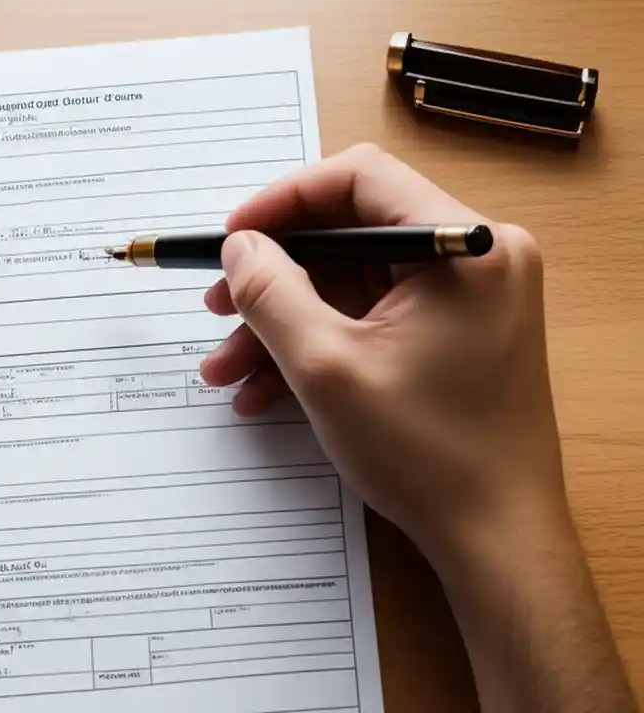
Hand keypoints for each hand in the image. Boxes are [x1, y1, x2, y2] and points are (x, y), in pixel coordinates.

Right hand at [200, 144, 638, 711]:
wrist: (495, 537)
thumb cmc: (427, 453)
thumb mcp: (326, 367)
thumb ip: (273, 293)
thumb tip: (238, 246)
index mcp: (464, 246)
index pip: (360, 177)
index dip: (282, 200)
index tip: (230, 240)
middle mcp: (476, 257)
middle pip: (351, 232)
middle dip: (274, 273)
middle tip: (217, 305)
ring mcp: (469, 297)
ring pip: (352, 281)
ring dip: (283, 319)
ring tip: (225, 367)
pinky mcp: (456, 333)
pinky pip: (371, 316)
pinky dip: (318, 343)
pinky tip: (263, 389)